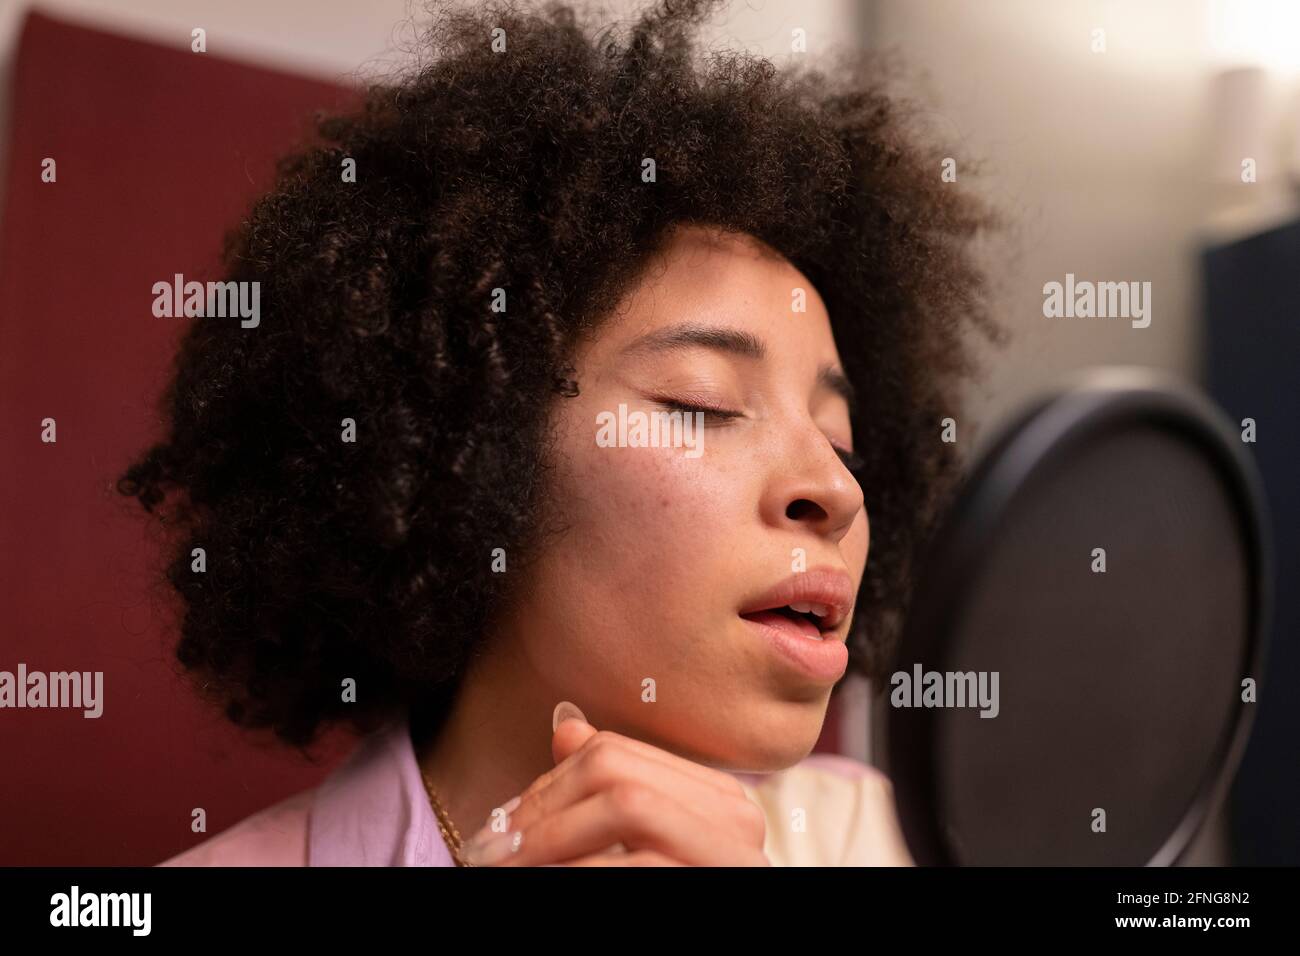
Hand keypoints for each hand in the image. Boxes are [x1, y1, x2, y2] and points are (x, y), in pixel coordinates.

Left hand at [460, 701, 770, 865]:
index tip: (502, 824)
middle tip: (488, 850)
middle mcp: (738, 818)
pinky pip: (637, 862)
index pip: (616, 754)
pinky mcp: (719, 885)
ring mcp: (735, 855)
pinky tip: (543, 890)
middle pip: (616, 771)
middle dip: (541, 808)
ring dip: (550, 837)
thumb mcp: (636, 852)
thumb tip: (566, 725)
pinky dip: (576, 874)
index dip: (546, 783)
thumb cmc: (662, 909)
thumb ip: (612, 792)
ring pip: (626, 804)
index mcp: (718, 799)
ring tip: (503, 870)